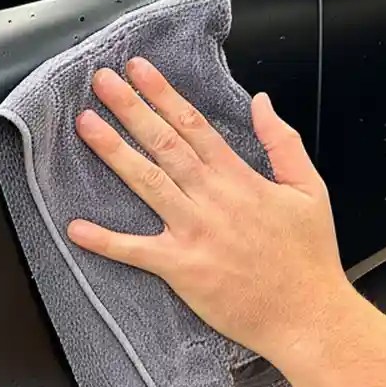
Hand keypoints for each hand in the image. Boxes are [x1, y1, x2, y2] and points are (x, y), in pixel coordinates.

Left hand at [66, 58, 354, 362]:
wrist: (308, 317)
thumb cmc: (308, 258)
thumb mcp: (309, 190)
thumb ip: (283, 142)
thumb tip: (262, 102)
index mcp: (240, 178)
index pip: (193, 124)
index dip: (163, 94)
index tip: (139, 70)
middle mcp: (213, 198)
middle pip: (164, 143)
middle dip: (131, 108)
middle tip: (102, 81)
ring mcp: (194, 232)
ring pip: (147, 182)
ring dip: (114, 151)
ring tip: (86, 124)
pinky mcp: (181, 268)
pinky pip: (136, 251)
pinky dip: (106, 240)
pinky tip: (76, 227)